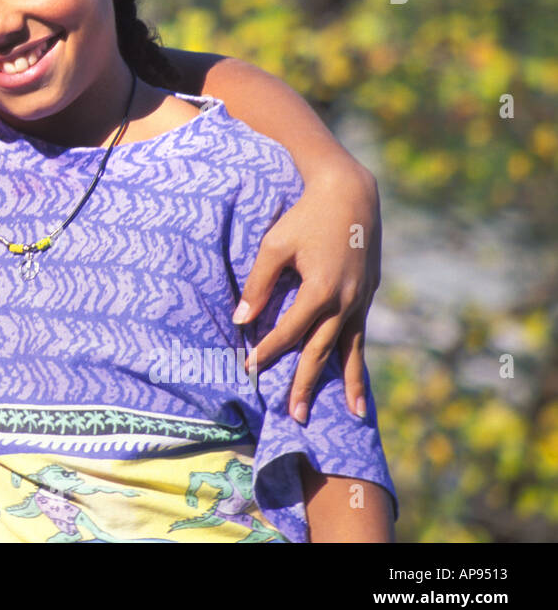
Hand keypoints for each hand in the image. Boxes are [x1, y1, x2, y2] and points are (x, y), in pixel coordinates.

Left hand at [235, 162, 380, 423]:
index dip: (268, 350)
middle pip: (321, 351)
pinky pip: (360, 335)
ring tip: (352, 414)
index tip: (249, 367)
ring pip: (350, 350)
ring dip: (348, 383)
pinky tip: (359, 382)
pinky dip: (358, 359)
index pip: (290, 331)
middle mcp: (346, 301)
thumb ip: (258, 285)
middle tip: (296, 415)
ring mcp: (362, 300)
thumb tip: (240, 321)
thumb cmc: (305, 217)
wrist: (350, 194)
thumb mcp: (274, 246)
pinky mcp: (368, 295)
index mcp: (321, 290)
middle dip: (307, 383)